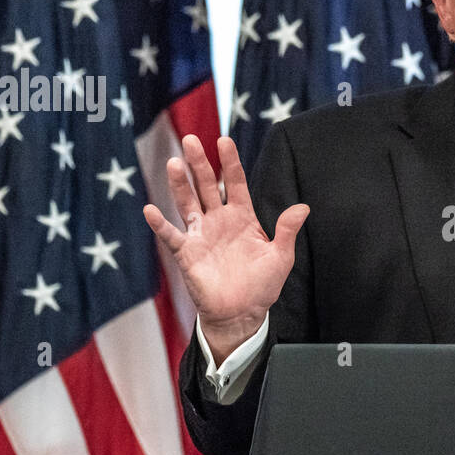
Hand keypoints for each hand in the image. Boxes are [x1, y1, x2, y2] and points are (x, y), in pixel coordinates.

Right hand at [142, 135, 308, 362]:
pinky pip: (171, 236)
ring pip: (187, 203)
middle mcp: (219, 220)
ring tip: (174, 163)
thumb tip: (303, 207)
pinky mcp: (187, 253)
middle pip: (206, 185)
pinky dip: (160, 224)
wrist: (242, 314)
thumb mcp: (281, 257)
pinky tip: (151, 210)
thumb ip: (287, 231)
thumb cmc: (262, 285)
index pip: (234, 183)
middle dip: (199, 163)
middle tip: (191, 140)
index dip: (230, 162)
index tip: (224, 140)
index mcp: (242, 217)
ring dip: (179, 184)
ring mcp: (201, 235)